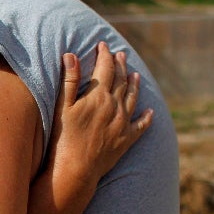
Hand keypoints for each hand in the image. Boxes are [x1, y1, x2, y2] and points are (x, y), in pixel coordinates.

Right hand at [48, 42, 152, 183]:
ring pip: (133, 98)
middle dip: (120, 65)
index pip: (106, 68)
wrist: (76, 169)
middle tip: (120, 54)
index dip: (104, 54)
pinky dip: (147, 117)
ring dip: (134, 84)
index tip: (102, 45)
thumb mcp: (62, 107)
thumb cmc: (64, 138)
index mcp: (99, 96)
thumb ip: (69, 80)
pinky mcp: (126, 139)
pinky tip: (150, 112)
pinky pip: (141, 126)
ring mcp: (123, 123)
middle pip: (121, 80)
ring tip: (135, 74)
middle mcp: (115, 106)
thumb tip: (71, 55)